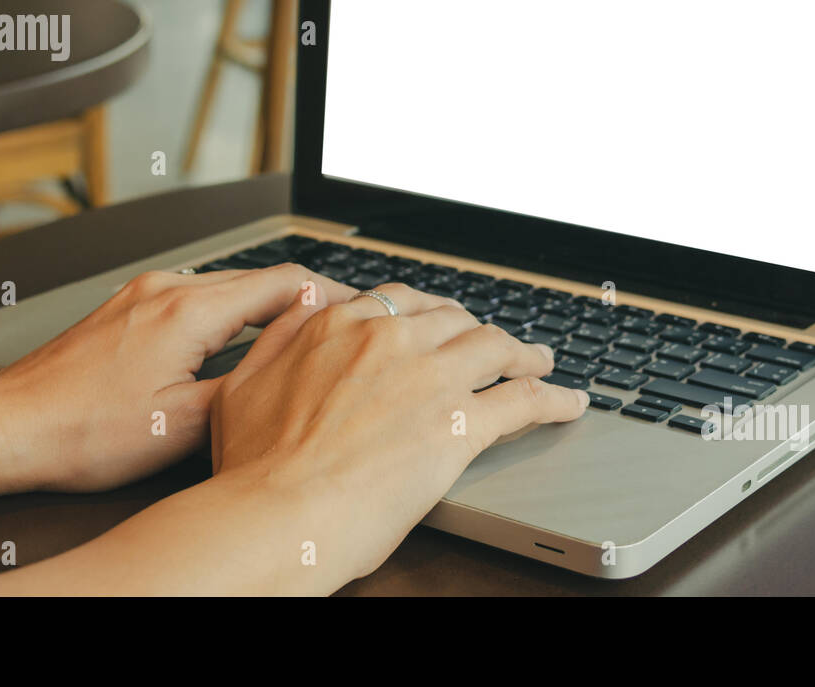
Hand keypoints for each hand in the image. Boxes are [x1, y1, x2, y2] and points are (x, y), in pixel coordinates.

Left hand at [0, 264, 352, 506]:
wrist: (6, 429)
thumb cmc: (79, 433)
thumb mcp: (182, 427)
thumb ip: (246, 390)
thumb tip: (287, 376)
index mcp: (188, 310)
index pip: (283, 281)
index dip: (329, 295)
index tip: (356, 312)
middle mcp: (166, 288)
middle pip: (257, 280)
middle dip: (301, 303)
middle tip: (335, 332)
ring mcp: (142, 293)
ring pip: (224, 290)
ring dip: (261, 310)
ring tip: (290, 343)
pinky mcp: (125, 308)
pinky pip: (192, 300)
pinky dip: (224, 317)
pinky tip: (230, 347)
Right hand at [209, 281, 587, 590]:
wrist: (275, 513)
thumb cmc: (254, 466)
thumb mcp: (245, 381)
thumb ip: (280, 335)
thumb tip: (302, 307)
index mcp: (340, 326)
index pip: (401, 302)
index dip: (430, 313)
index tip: (442, 324)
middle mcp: (390, 339)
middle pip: (455, 320)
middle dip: (479, 330)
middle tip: (493, 345)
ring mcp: (430, 378)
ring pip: (496, 348)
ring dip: (524, 354)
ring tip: (540, 363)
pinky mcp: (461, 424)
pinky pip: (524, 400)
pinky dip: (553, 398)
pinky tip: (568, 403)